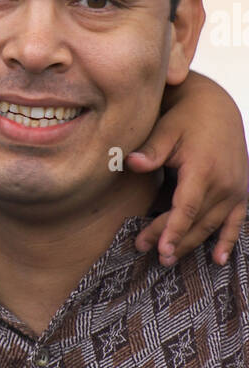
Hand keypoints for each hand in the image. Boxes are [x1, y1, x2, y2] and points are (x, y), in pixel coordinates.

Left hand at [128, 71, 246, 265]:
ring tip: (167, 260)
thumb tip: (131, 163)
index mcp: (204, 169)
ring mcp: (236, 189)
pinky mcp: (241, 192)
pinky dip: (228, 240)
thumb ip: (151, 150)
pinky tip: (219, 260)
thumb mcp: (166, 130)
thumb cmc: (185, 119)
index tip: (160, 248)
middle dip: (172, 239)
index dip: (174, 230)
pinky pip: (236, 221)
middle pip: (196, 221)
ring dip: (191, 244)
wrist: (217, 107)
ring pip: (212, 225)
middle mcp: (224, 183)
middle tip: (147, 252)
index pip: (187, 207)